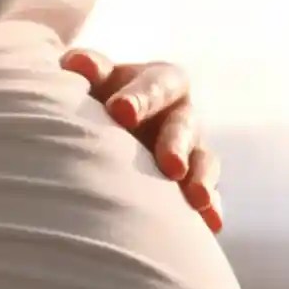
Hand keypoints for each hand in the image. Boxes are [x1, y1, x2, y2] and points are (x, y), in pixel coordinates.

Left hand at [61, 49, 225, 234]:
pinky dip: (210, 209)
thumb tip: (78, 64)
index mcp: (159, 81)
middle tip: (169, 165)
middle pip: (185, 126)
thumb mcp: (91, 78)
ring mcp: (190, 151)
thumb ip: (87, 68)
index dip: (142, 97)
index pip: (158, 83)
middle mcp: (180, 114)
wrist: (100, 131)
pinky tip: (211, 224)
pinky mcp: (191, 184)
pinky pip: (207, 196)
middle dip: (177, 145)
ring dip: (202, 179)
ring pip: (203, 161)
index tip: (120, 112)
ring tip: (197, 200)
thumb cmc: (94, 96)